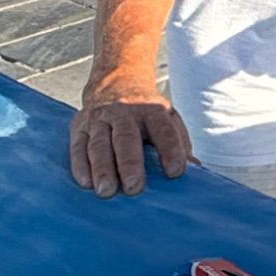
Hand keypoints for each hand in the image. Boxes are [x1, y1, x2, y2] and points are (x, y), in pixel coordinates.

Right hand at [69, 84, 191, 197]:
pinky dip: (80, 165)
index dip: (171, 149)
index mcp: (152, 110)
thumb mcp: (168, 119)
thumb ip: (181, 143)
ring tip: (107, 191)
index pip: (163, 129)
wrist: (116, 84)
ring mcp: (100, 119)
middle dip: (130, 163)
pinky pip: (78, 146)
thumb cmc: (146, 113)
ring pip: (99, 144)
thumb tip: (197, 171)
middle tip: (134, 187)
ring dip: (102, 169)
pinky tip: (86, 182)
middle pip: (126, 138)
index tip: (176, 171)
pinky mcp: (79, 126)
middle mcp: (124, 113)